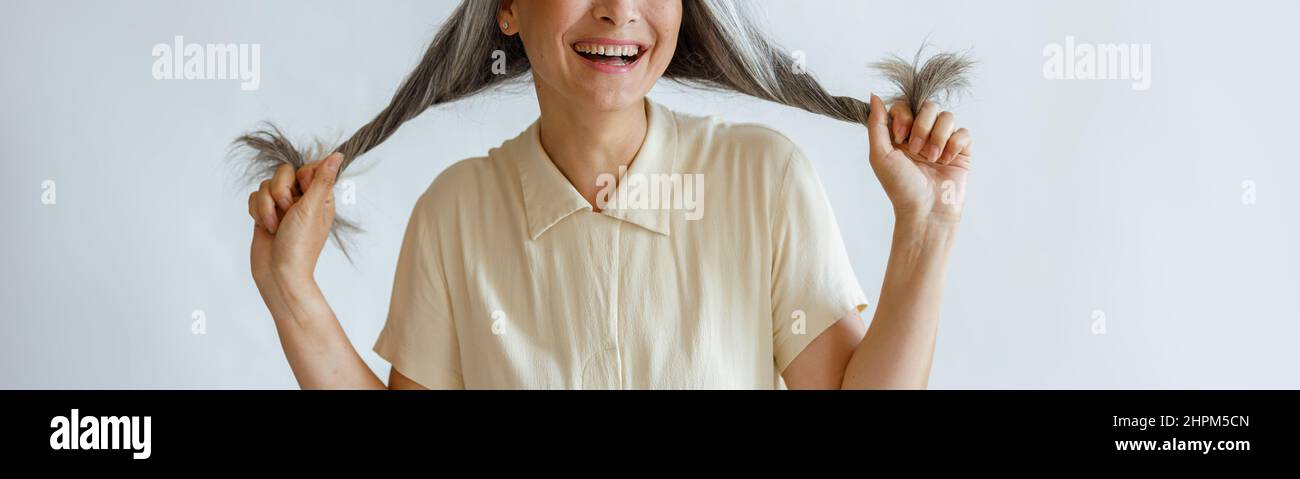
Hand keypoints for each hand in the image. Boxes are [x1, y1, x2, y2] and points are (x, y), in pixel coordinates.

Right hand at [248, 153, 342, 286]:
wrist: (277, 272)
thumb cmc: (300, 245)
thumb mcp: (313, 208)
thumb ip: (321, 180)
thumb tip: (338, 155)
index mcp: (320, 196)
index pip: (309, 167)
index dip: (302, 176)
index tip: (302, 192)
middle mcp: (302, 199)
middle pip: (284, 172)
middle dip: (280, 192)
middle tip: (287, 211)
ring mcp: (282, 206)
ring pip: (266, 185)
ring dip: (267, 206)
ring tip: (275, 226)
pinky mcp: (265, 213)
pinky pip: (254, 197)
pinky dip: (258, 212)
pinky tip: (265, 227)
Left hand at [866, 94, 972, 222]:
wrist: (926, 210)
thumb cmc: (900, 187)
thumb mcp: (880, 155)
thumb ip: (876, 124)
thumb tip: (874, 95)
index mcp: (902, 134)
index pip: (906, 105)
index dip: (904, 115)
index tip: (900, 137)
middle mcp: (923, 135)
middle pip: (929, 106)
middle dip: (923, 127)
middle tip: (917, 151)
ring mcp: (943, 141)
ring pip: (947, 116)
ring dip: (938, 137)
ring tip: (933, 159)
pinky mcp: (961, 151)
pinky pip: (964, 131)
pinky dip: (955, 144)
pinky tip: (947, 160)